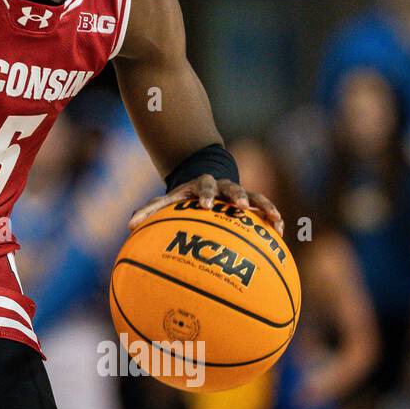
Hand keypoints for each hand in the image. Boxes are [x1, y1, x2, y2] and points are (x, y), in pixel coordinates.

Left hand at [127, 174, 282, 234]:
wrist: (203, 179)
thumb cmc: (183, 197)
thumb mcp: (167, 201)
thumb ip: (149, 211)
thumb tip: (128, 226)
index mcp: (199, 186)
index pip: (202, 186)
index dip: (205, 195)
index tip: (205, 205)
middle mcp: (221, 186)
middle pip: (230, 187)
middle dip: (235, 195)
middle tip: (239, 205)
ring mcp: (237, 192)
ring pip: (253, 195)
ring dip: (262, 205)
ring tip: (274, 219)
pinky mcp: (250, 200)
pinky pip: (263, 206)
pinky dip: (272, 215)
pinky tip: (281, 230)